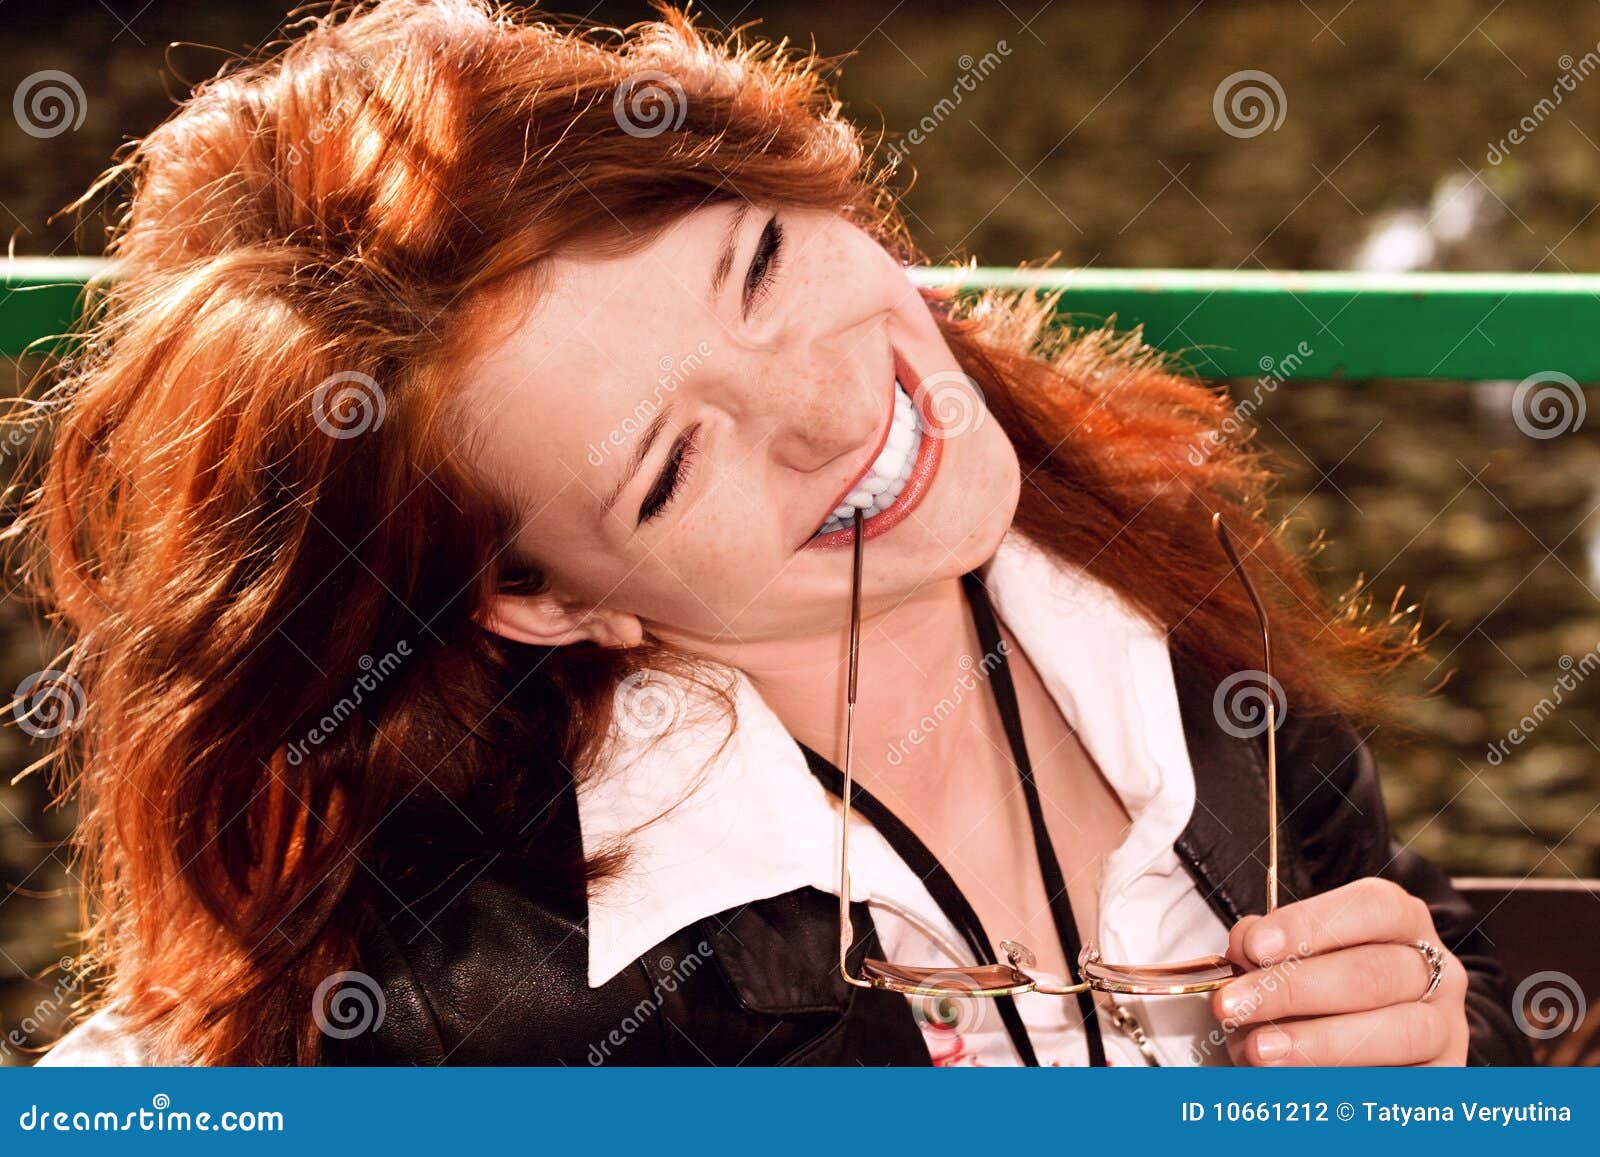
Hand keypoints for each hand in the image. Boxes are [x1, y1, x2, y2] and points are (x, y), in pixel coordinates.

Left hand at [1211, 877, 1469, 1065]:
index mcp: (1402, 921)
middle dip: (1294, 990)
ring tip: (1259, 1050)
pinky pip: (1400, 1087)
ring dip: (1318, 1043)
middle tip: (1233, 1005)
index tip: (1254, 947)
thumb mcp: (1294, 951)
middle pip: (1374, 973)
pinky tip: (1295, 1083)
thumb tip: (1244, 948)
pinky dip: (1342, 1084)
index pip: (1371, 907)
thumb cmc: (1325, 983)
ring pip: (1396, 1033)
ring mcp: (1446, 1027)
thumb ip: (1266, 944)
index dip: (1310, 924)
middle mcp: (1436, 971)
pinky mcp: (1444, 1079)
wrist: (1371, 1037)